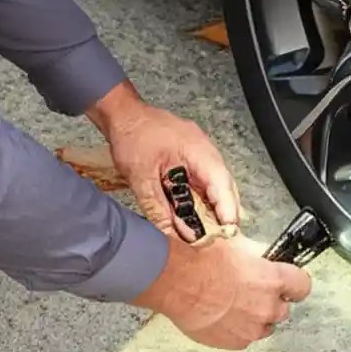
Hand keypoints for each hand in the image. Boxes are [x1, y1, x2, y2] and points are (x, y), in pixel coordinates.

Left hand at [87, 81, 240, 240]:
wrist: (122, 114)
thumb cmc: (132, 135)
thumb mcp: (141, 177)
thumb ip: (158, 207)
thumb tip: (174, 233)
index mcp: (197, 150)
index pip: (221, 183)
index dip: (226, 208)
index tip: (228, 230)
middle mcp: (205, 151)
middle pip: (224, 186)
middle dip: (224, 212)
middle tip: (220, 237)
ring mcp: (199, 153)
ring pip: (215, 185)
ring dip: (213, 207)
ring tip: (209, 232)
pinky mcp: (191, 157)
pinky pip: (203, 181)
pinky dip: (201, 199)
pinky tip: (195, 214)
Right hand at [133, 235, 313, 349]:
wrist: (178, 283)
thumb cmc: (202, 262)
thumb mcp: (236, 247)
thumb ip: (257, 259)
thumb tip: (263, 260)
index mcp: (273, 280)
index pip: (303, 285)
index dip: (295, 283)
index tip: (289, 283)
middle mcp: (268, 307)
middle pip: (283, 309)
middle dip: (270, 302)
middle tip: (251, 293)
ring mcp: (253, 328)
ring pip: (264, 326)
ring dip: (254, 318)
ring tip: (232, 305)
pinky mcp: (236, 342)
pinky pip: (244, 338)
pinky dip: (236, 330)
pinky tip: (220, 316)